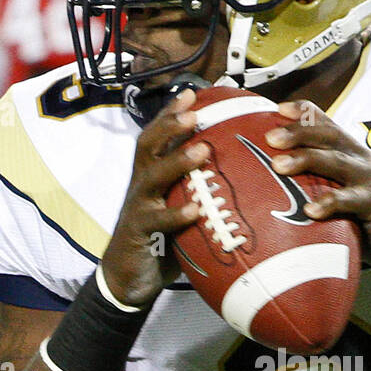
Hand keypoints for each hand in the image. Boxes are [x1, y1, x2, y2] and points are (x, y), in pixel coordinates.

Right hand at [101, 87, 204, 306]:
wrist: (129, 278)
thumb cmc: (161, 239)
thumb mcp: (178, 208)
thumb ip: (197, 190)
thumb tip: (241, 176)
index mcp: (150, 175)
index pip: (157, 136)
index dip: (171, 114)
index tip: (192, 93)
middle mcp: (142, 185)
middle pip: (148, 146)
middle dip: (169, 125)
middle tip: (193, 112)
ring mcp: (139, 207)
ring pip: (152, 177)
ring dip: (176, 161)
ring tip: (202, 150)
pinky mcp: (139, 233)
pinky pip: (157, 221)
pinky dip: (176, 215)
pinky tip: (195, 210)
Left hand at [265, 101, 370, 276]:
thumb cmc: (368, 216)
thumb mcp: (344, 191)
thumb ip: (319, 182)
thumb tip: (275, 184)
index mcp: (352, 153)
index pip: (328, 125)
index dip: (306, 113)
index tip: (279, 108)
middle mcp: (361, 159)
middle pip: (329, 137)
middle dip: (299, 133)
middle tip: (270, 138)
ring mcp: (370, 180)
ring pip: (337, 162)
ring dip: (306, 160)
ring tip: (278, 165)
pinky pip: (351, 201)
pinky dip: (330, 202)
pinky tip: (311, 210)